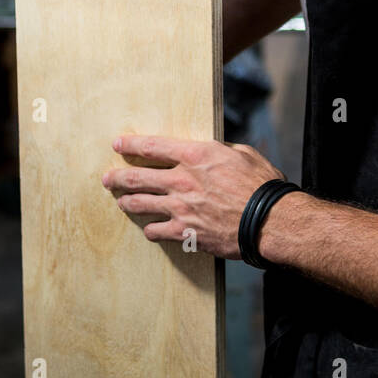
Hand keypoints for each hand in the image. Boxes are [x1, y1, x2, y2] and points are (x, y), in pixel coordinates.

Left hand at [101, 134, 286, 257]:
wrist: (268, 221)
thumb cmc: (261, 185)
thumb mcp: (243, 154)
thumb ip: (220, 151)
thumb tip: (212, 151)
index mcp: (196, 156)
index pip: (152, 146)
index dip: (131, 145)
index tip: (118, 144)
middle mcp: (182, 180)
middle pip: (138, 177)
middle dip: (118, 177)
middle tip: (108, 179)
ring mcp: (180, 208)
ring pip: (140, 204)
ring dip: (127, 202)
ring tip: (121, 202)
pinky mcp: (184, 233)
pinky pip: (155, 231)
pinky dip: (150, 229)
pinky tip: (150, 229)